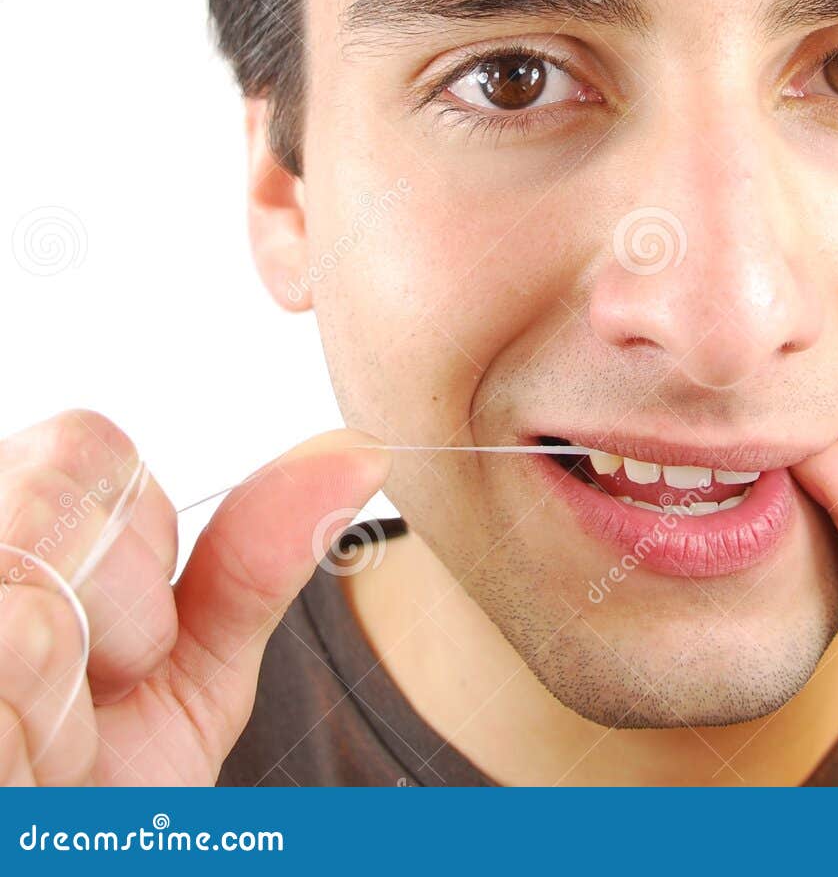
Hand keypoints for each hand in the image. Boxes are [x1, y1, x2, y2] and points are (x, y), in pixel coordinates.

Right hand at [0, 409, 388, 784]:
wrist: (59, 864)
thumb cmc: (93, 804)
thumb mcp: (185, 678)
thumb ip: (258, 559)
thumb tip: (361, 447)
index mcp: (7, 529)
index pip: (83, 443)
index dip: (137, 547)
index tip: (136, 639)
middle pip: (46, 498)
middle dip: (110, 624)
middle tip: (89, 704)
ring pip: (21, 616)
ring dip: (54, 719)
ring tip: (40, 759)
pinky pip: (6, 659)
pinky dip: (22, 754)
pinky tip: (14, 780)